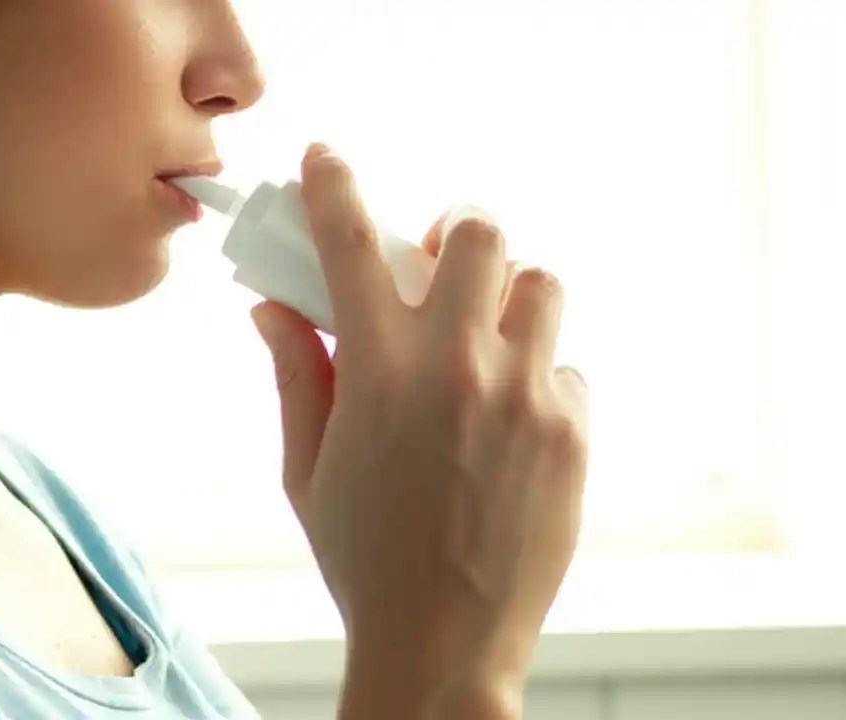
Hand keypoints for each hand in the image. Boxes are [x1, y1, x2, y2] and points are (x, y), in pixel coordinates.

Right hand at [249, 144, 588, 717]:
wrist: (444, 645)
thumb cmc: (364, 558)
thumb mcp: (306, 466)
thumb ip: (294, 373)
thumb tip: (272, 308)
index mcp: (378, 371)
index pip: (349, 241)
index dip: (332, 185)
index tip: (326, 161)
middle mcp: (458, 367)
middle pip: (478, 233)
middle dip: (453, 234)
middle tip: (436, 264)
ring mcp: (526, 397)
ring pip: (540, 285)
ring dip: (506, 296)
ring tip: (483, 340)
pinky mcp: (573, 433)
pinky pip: (567, 368)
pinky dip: (538, 378)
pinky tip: (510, 422)